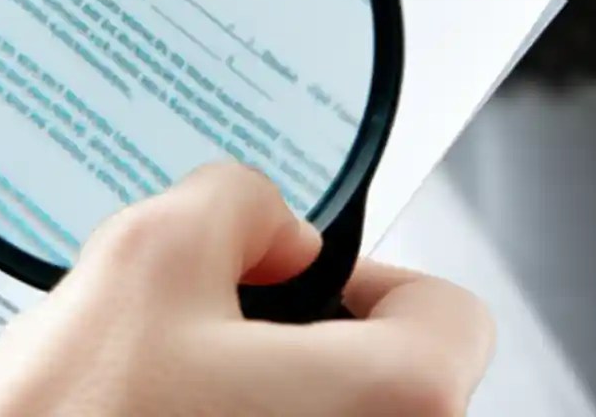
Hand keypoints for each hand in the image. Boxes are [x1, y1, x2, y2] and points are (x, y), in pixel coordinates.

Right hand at [0, 164, 494, 416]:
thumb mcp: (148, 253)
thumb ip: (237, 200)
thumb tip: (271, 224)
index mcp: (394, 401)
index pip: (447, 310)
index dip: (362, 276)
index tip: (292, 282)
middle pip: (380, 372)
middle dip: (290, 337)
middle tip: (200, 335)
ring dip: (247, 392)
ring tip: (158, 392)